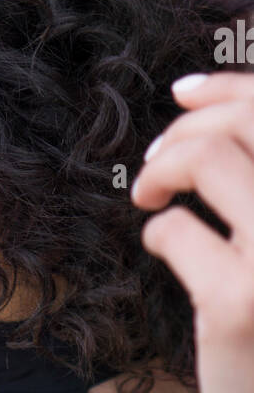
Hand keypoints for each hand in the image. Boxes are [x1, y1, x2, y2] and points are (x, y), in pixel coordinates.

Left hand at [131, 70, 253, 392]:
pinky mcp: (242, 303)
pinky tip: (164, 253)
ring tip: (149, 198)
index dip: (233, 89)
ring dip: (162, 168)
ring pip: (206, 157)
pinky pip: (175, 228)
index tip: (183, 91)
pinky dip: (158, 231)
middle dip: (189, 127)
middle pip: (250, 121)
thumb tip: (199, 97)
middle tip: (153, 163)